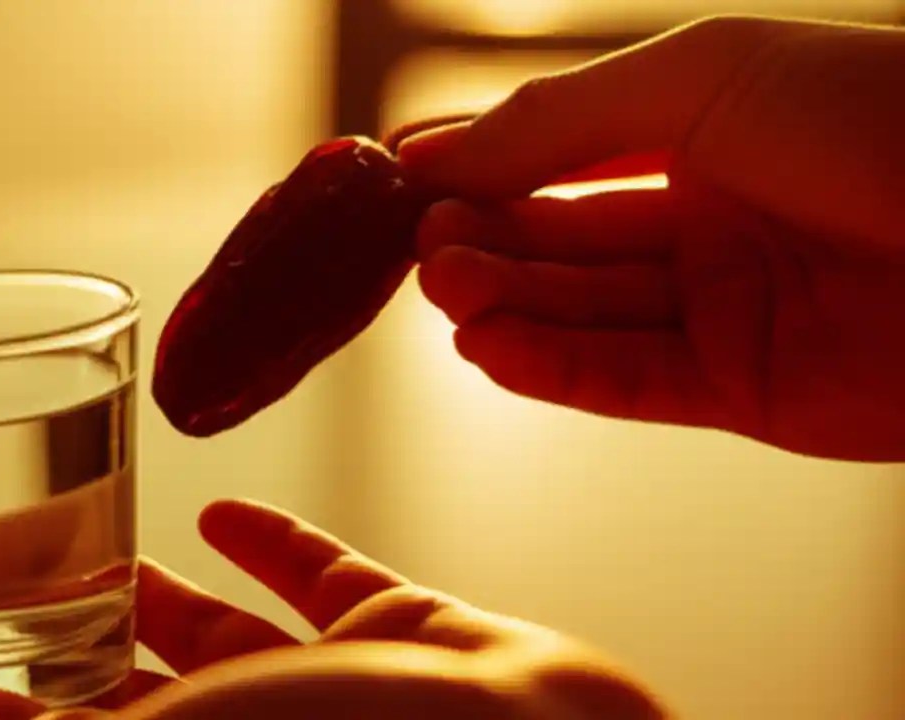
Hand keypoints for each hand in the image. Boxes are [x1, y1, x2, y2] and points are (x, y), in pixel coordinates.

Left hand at [0, 499, 667, 718]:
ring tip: (102, 557)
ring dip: (159, 599)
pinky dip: (274, 547)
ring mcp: (334, 696)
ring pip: (224, 644)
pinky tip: (227, 514)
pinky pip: (327, 583)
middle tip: (2, 597)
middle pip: (129, 699)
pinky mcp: (404, 636)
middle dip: (63, 653)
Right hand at [394, 16, 904, 461]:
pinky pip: (623, 380)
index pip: (563, 153)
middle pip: (563, 239)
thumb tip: (439, 150)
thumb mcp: (700, 79)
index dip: (482, 164)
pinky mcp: (740, 389)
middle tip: (420, 246)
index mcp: (706, 129)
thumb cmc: (877, 116)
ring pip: (582, 313)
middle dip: (486, 240)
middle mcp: (708, 219)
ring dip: (505, 305)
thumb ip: (560, 121)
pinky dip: (552, 368)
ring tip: (445, 293)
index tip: (403, 176)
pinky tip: (489, 348)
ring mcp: (723, 308)